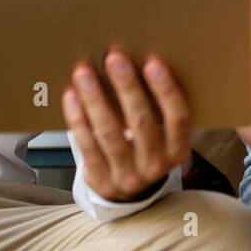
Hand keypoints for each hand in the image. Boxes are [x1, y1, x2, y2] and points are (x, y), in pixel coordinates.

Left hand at [62, 49, 191, 202]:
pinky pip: (87, 146)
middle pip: (141, 123)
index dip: (165, 90)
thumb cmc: (147, 148)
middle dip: (126, 87)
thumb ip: (158, 107)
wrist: (129, 192)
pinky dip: (78, 119)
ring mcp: (128, 175)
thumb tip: (136, 61)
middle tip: (114, 57)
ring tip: (85, 73)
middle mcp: (156, 165)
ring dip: (95, 99)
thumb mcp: (163, 134)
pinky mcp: (101, 179)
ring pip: (110, 133)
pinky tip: (72, 97)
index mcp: (177, 149)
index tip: (153, 62)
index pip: (178, 118)